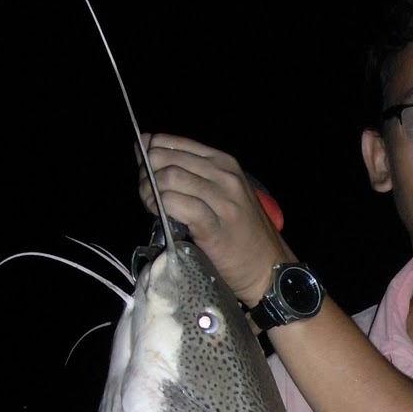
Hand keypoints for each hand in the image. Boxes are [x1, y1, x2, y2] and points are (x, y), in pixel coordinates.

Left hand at [137, 134, 288, 305]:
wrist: (268, 269)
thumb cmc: (241, 233)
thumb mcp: (221, 192)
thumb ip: (188, 172)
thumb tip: (145, 148)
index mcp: (223, 162)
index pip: (172, 142)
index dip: (149, 154)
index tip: (144, 173)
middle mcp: (224, 175)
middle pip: (166, 159)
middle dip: (146, 174)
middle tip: (145, 194)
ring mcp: (221, 200)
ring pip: (169, 179)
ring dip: (150, 193)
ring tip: (152, 207)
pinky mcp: (214, 226)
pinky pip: (177, 205)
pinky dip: (161, 207)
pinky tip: (160, 216)